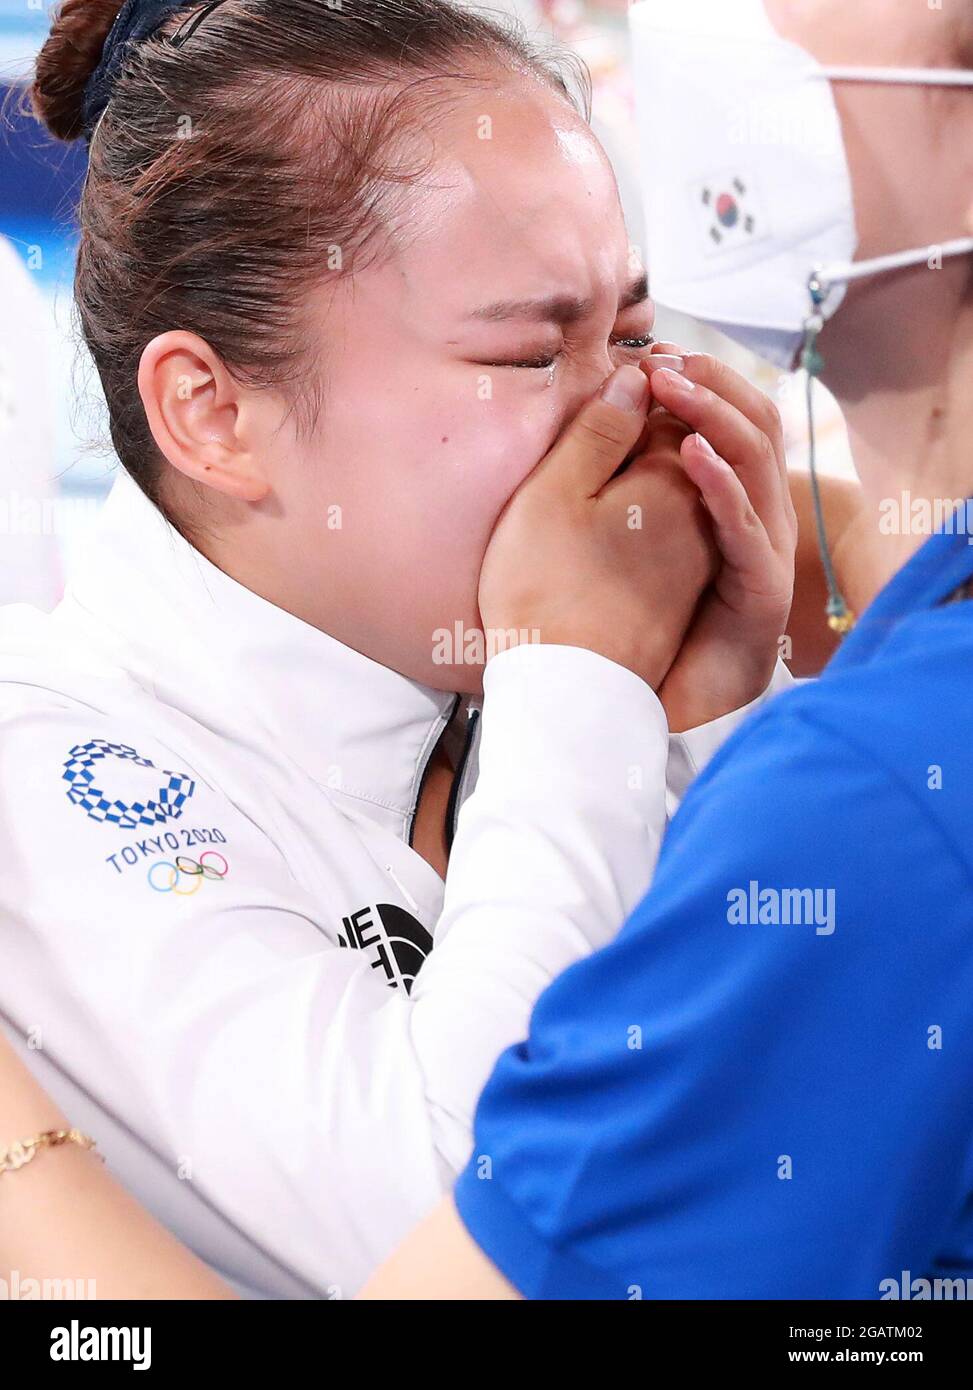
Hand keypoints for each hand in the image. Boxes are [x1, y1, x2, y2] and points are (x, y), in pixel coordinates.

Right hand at [477, 364, 717, 688]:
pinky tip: (621, 503)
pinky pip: (686, 524)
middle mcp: (703, 520)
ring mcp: (699, 558)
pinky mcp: (684, 591)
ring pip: (693, 485)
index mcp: (677, 487)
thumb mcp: (554, 498)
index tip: (633, 362)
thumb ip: (597, 433)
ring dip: (671, 450)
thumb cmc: (543, 593)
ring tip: (622, 436)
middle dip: (678, 409)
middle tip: (638, 380)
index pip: (680, 411)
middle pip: (699, 444)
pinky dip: (666, 498)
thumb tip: (635, 380)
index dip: (656, 382)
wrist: (565, 694)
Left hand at [643, 344, 796, 731]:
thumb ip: (628, 480)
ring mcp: (762, 551)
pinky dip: (720, 482)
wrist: (655, 706)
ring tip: (672, 384)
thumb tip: (612, 415)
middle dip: (711, 385)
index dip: (700, 383)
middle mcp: (754, 518)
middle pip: (754, 428)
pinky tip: (690, 451)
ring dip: (714, 416)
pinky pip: (744, 524)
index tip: (654, 353)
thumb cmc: (638, 624)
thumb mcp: (625, 539)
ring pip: (756, 463)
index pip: (730, 423)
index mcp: (726, 502)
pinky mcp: (759, 587)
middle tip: (663, 355)